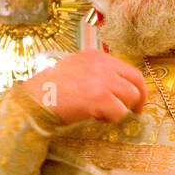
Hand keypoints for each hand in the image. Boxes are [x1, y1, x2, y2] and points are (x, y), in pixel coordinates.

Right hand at [20, 49, 146, 125]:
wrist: (35, 100)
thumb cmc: (52, 88)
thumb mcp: (75, 68)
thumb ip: (97, 71)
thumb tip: (119, 85)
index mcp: (97, 55)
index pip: (129, 69)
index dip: (136, 86)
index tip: (136, 99)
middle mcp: (103, 64)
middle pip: (136, 82)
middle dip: (138, 99)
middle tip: (135, 112)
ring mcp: (103, 80)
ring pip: (130, 97)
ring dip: (120, 109)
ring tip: (102, 113)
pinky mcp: (100, 98)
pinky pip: (119, 112)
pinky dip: (110, 119)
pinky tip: (95, 117)